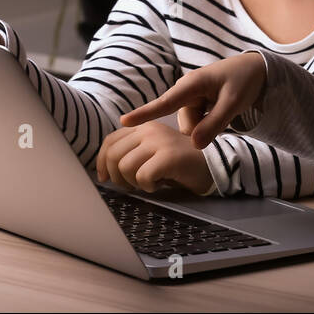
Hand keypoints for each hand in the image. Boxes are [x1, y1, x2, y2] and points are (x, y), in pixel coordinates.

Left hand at [95, 121, 214, 194]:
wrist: (212, 165)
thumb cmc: (179, 164)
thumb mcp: (152, 152)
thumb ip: (132, 152)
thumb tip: (104, 169)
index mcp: (144, 126)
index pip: (110, 141)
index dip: (101, 161)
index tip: (104, 177)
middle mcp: (150, 130)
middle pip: (113, 155)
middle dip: (116, 176)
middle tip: (131, 185)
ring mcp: (160, 142)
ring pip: (125, 167)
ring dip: (133, 182)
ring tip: (149, 182)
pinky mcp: (169, 156)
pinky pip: (143, 177)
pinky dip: (147, 187)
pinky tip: (159, 184)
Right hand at [119, 52, 267, 148]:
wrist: (254, 70)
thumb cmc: (243, 80)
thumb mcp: (234, 102)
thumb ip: (215, 123)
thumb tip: (193, 145)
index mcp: (191, 84)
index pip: (165, 103)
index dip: (144, 113)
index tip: (124, 122)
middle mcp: (185, 91)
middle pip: (186, 124)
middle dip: (204, 127)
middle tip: (226, 110)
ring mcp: (189, 99)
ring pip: (192, 128)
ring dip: (209, 125)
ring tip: (225, 107)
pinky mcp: (194, 105)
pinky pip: (198, 125)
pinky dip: (210, 123)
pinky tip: (222, 110)